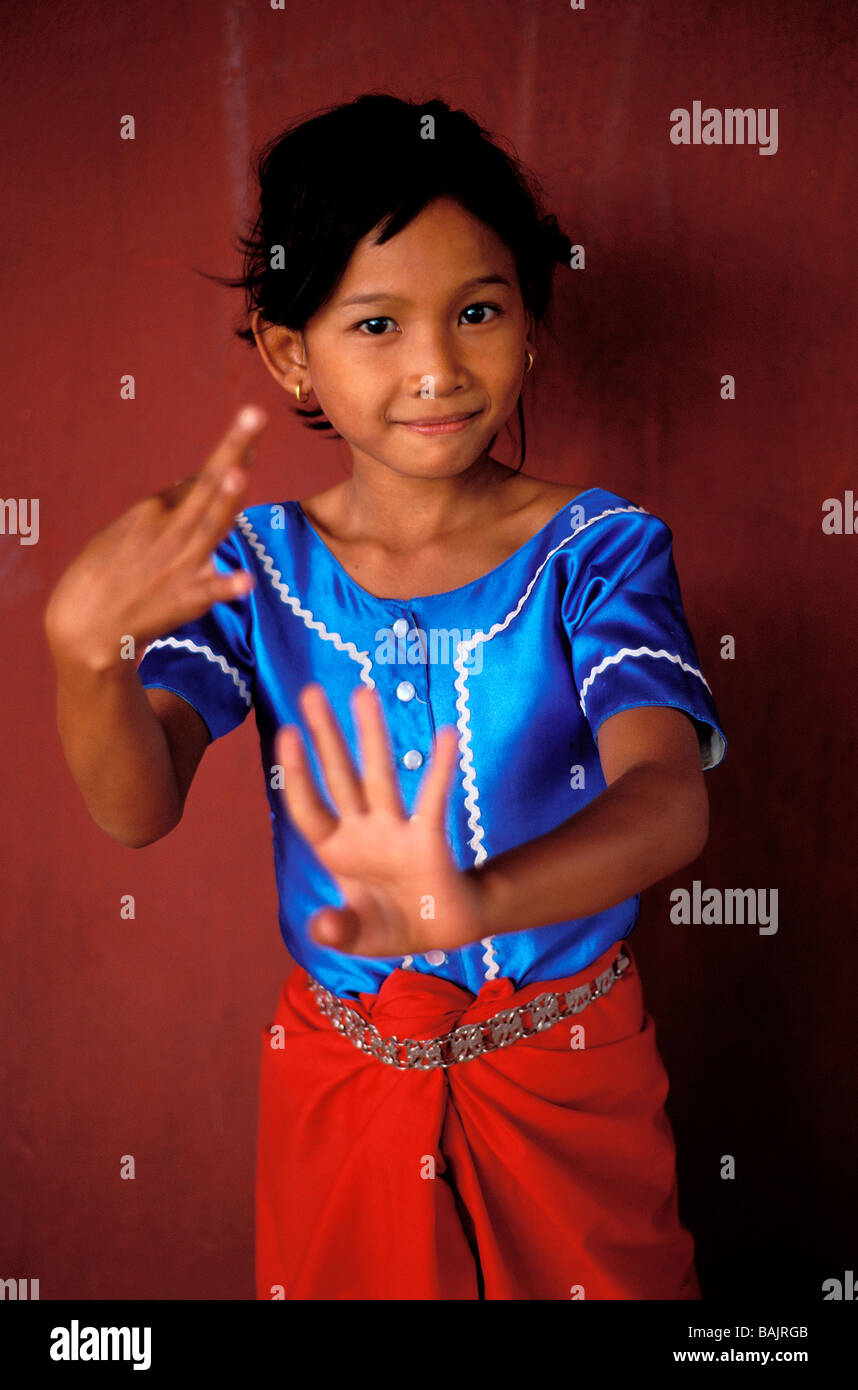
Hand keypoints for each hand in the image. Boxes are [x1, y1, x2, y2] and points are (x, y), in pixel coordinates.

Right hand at [43, 405, 267, 669]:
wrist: (87, 624)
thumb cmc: (108, 572)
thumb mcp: (131, 528)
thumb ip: (169, 506)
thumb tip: (199, 481)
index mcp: (153, 509)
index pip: (198, 480)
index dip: (231, 452)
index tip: (254, 423)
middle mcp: (170, 530)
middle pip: (207, 485)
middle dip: (232, 450)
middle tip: (254, 414)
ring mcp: (181, 563)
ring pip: (209, 527)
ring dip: (225, 502)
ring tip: (239, 475)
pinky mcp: (187, 599)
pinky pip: (211, 590)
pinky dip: (227, 585)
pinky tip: (246, 581)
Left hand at [275, 682, 491, 957]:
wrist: (441, 931)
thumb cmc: (392, 925)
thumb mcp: (358, 936)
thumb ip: (339, 930)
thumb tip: (322, 927)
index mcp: (335, 850)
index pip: (307, 808)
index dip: (296, 774)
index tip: (287, 734)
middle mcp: (362, 831)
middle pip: (339, 776)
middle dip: (325, 736)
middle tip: (310, 692)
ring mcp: (395, 831)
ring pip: (379, 776)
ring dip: (371, 736)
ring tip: (364, 691)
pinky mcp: (429, 839)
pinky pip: (433, 800)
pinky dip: (440, 768)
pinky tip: (446, 735)